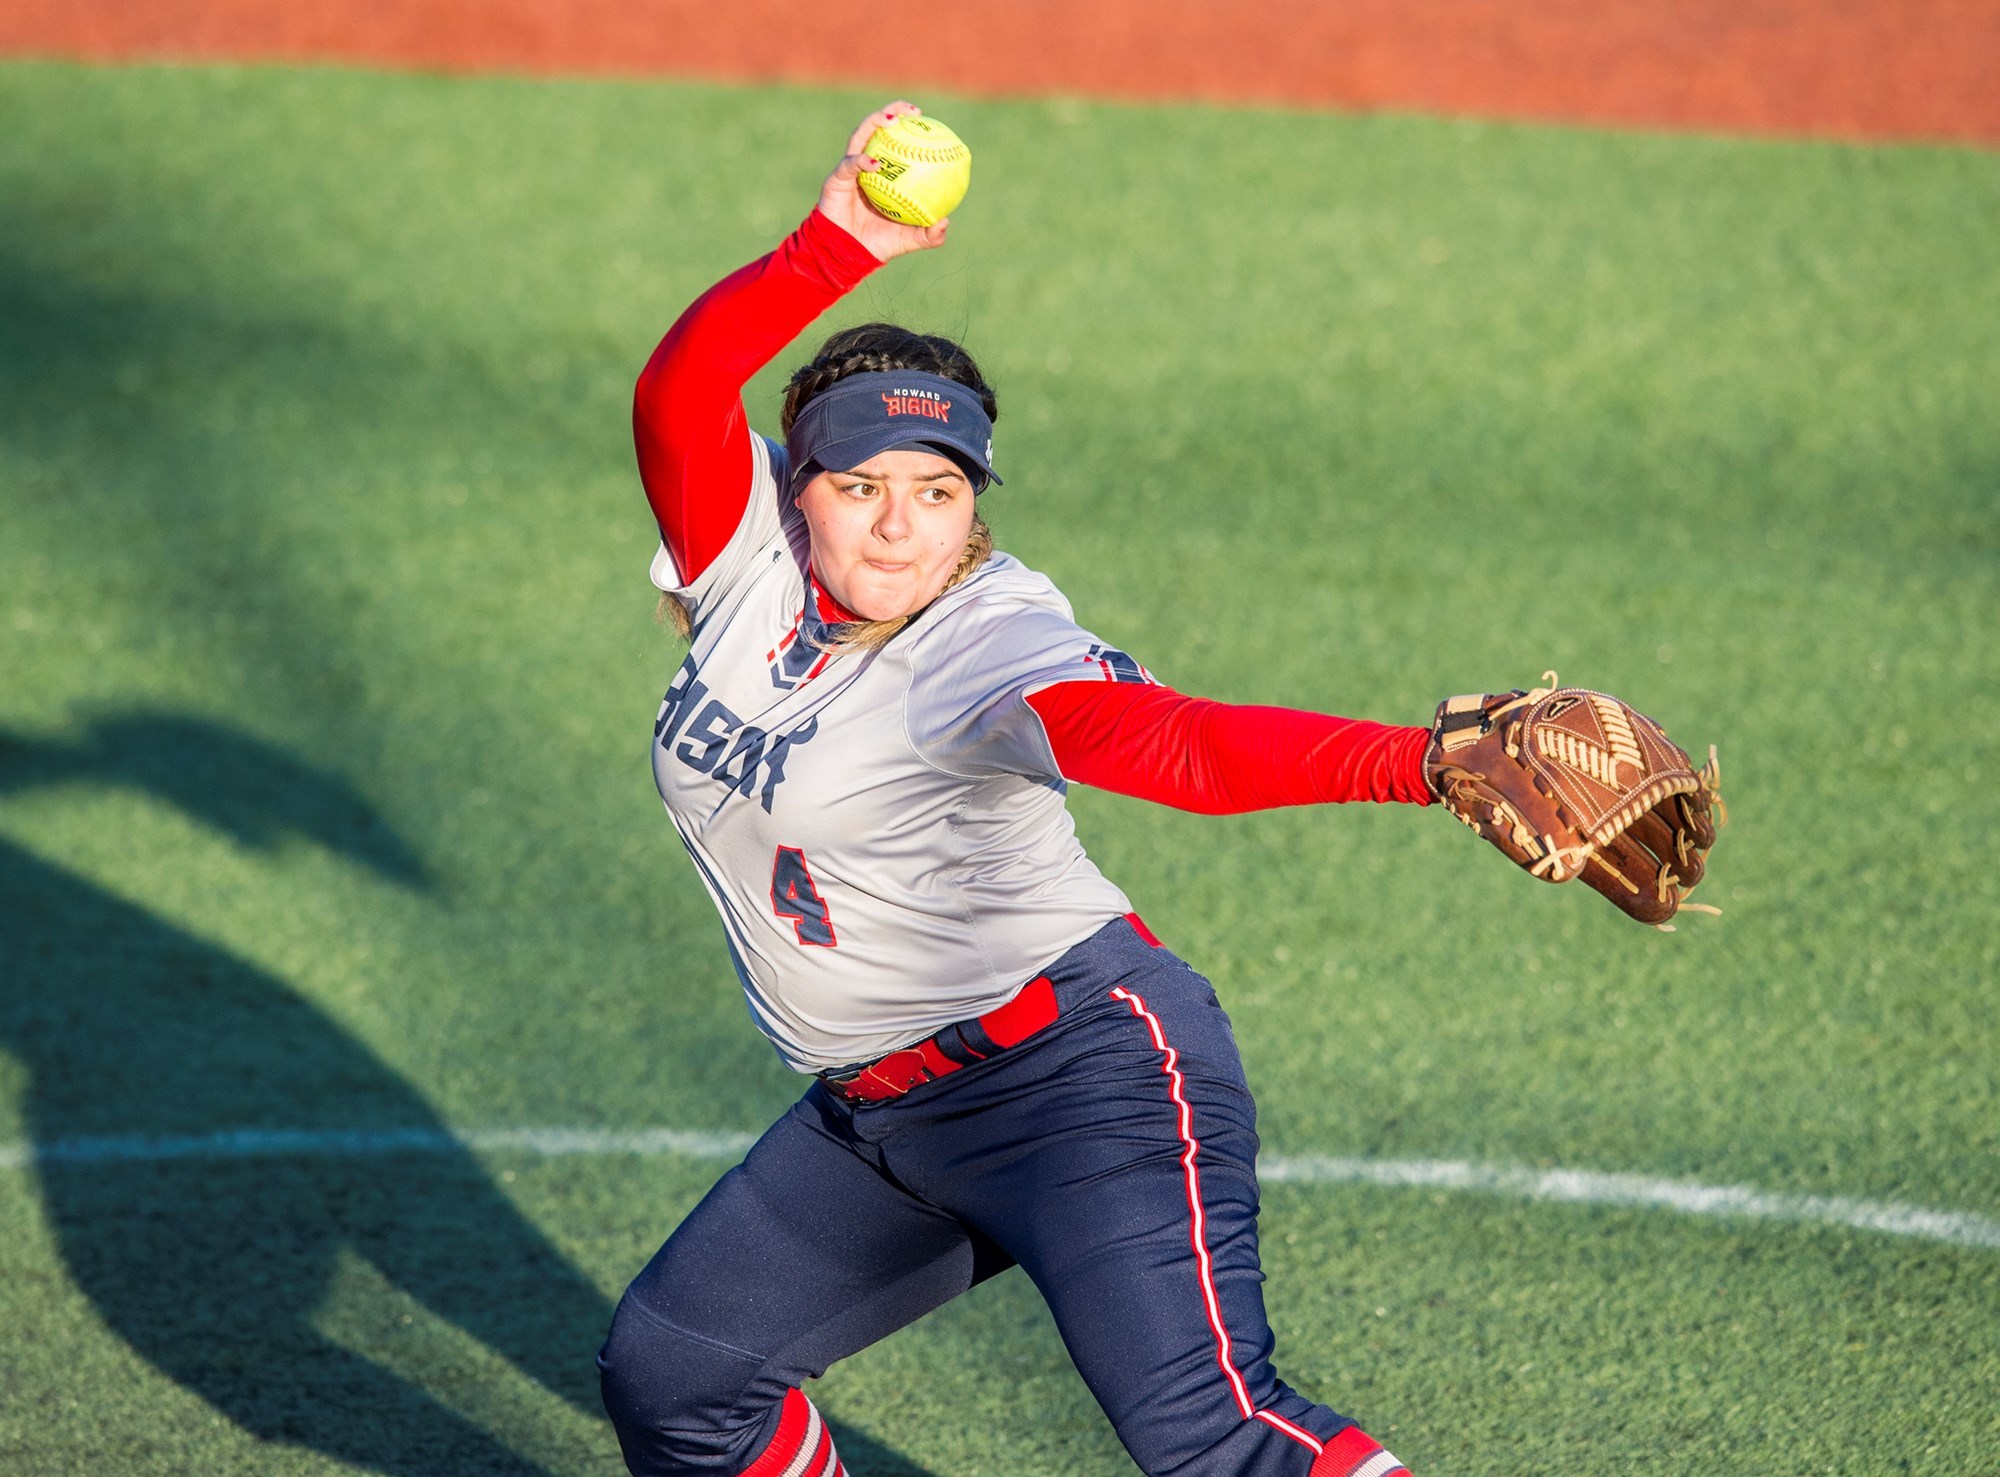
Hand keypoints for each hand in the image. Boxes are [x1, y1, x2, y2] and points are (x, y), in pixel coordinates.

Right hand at [816, 101, 950, 262]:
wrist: (848, 255)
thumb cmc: (879, 244)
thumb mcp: (910, 240)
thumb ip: (929, 234)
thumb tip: (946, 221)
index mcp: (884, 173)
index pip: (897, 143)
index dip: (909, 128)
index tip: (925, 120)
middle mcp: (866, 165)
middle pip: (877, 129)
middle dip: (892, 112)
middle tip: (911, 111)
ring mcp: (850, 170)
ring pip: (860, 137)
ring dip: (874, 123)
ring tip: (891, 121)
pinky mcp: (836, 179)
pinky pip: (849, 165)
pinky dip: (861, 161)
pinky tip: (874, 162)